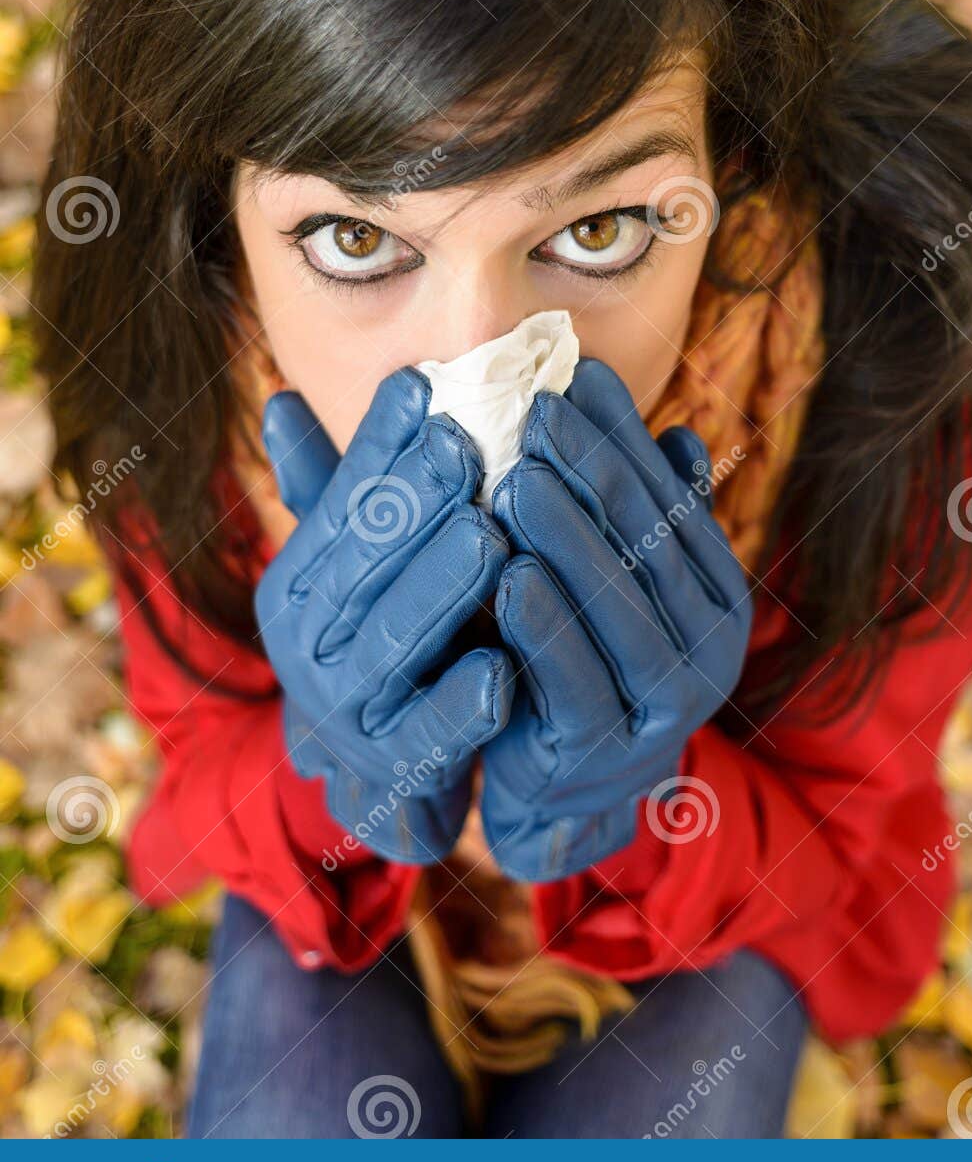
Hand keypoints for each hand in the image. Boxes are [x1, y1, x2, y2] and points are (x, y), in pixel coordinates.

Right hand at [253, 369, 513, 864]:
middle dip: (413, 504)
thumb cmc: (388, 635)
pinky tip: (503, 665)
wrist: (387, 775)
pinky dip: (463, 703)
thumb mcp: (356, 564)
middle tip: (466, 447)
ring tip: (491, 537)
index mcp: (299, 586)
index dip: (378, 447)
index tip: (423, 386)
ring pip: (393, 641)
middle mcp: (308, 645)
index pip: (338, 503)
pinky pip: (432, 733)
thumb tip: (278, 399)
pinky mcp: (397, 769)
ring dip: (441, 589)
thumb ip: (337, 491)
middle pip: (361, 565)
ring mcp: (349, 709)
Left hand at [480, 358, 752, 880]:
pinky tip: (507, 576)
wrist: (554, 782)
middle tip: (536, 409)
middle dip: (590, 469)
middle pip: (645, 541)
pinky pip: (576, 677)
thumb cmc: (579, 651)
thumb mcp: (611, 577)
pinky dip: (544, 625)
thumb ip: (637, 514)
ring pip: (616, 604)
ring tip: (517, 478)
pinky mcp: (609, 749)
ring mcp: (666, 702)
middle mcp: (709, 646)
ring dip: (566, 537)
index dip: (624, 434)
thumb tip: (676, 431)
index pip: (669, 497)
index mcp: (714, 592)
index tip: (577, 374)